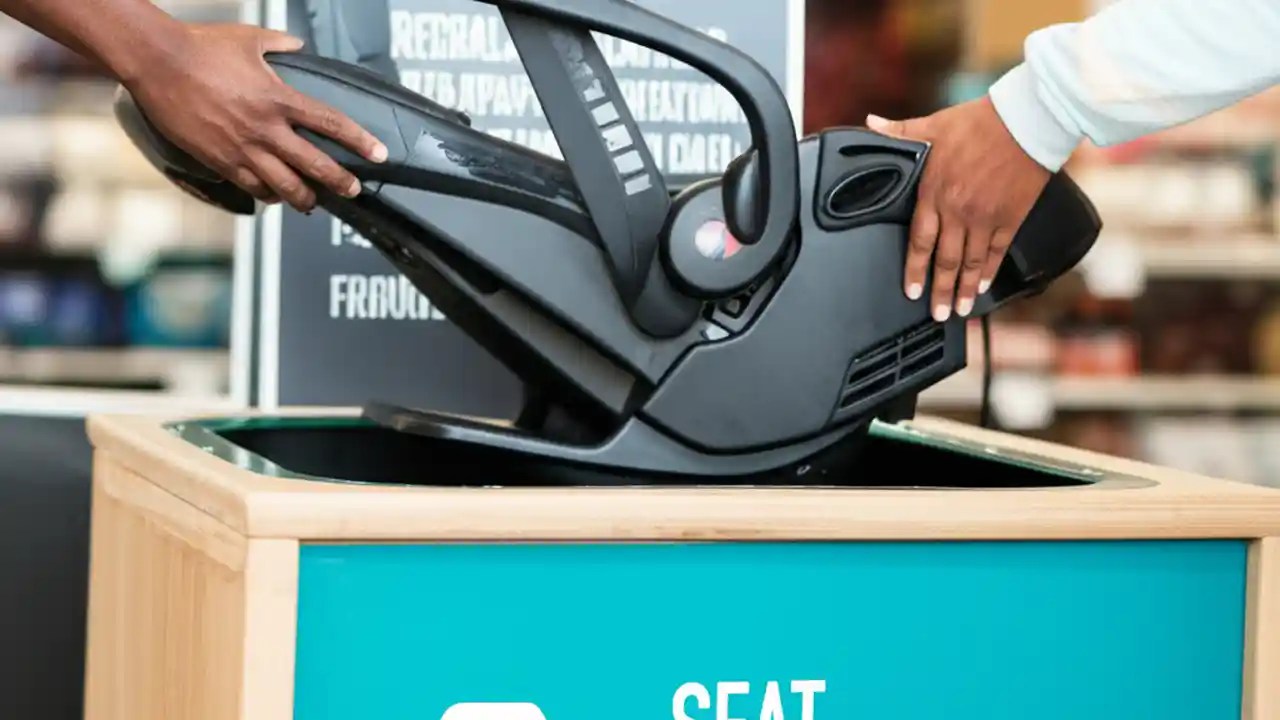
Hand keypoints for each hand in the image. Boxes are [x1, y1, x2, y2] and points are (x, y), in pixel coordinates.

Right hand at [124, 23, 386, 211]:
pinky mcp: (220, 161)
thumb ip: (281, 44)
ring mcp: (243, 149)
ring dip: (304, 199)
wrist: (157, 62)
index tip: (379, 154)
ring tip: (314, 204)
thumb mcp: (249, 38)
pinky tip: (274, 197)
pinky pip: (252, 188)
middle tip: (354, 190)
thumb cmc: (202, 46)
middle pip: (315, 166)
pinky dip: (267, 195)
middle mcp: (266, 129)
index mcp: (279, 98)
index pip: (331, 123)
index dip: (360, 141)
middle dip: (340, 183)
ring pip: (284, 187)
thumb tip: (298, 45)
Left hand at [867, 96, 1049, 320]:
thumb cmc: (980, 121)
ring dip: (963, 289)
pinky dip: (989, 272)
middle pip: (944, 260)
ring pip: (970, 263)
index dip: (915, 270)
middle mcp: (957, 210)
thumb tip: (871, 125)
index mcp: (934, 192)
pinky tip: (982, 286)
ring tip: (959, 310)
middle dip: (939, 291)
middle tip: (937, 314)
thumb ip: (900, 132)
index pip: (919, 241)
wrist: (1027, 120)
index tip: (912, 292)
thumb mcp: (933, 124)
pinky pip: (996, 252)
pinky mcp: (1010, 218)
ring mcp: (984, 217)